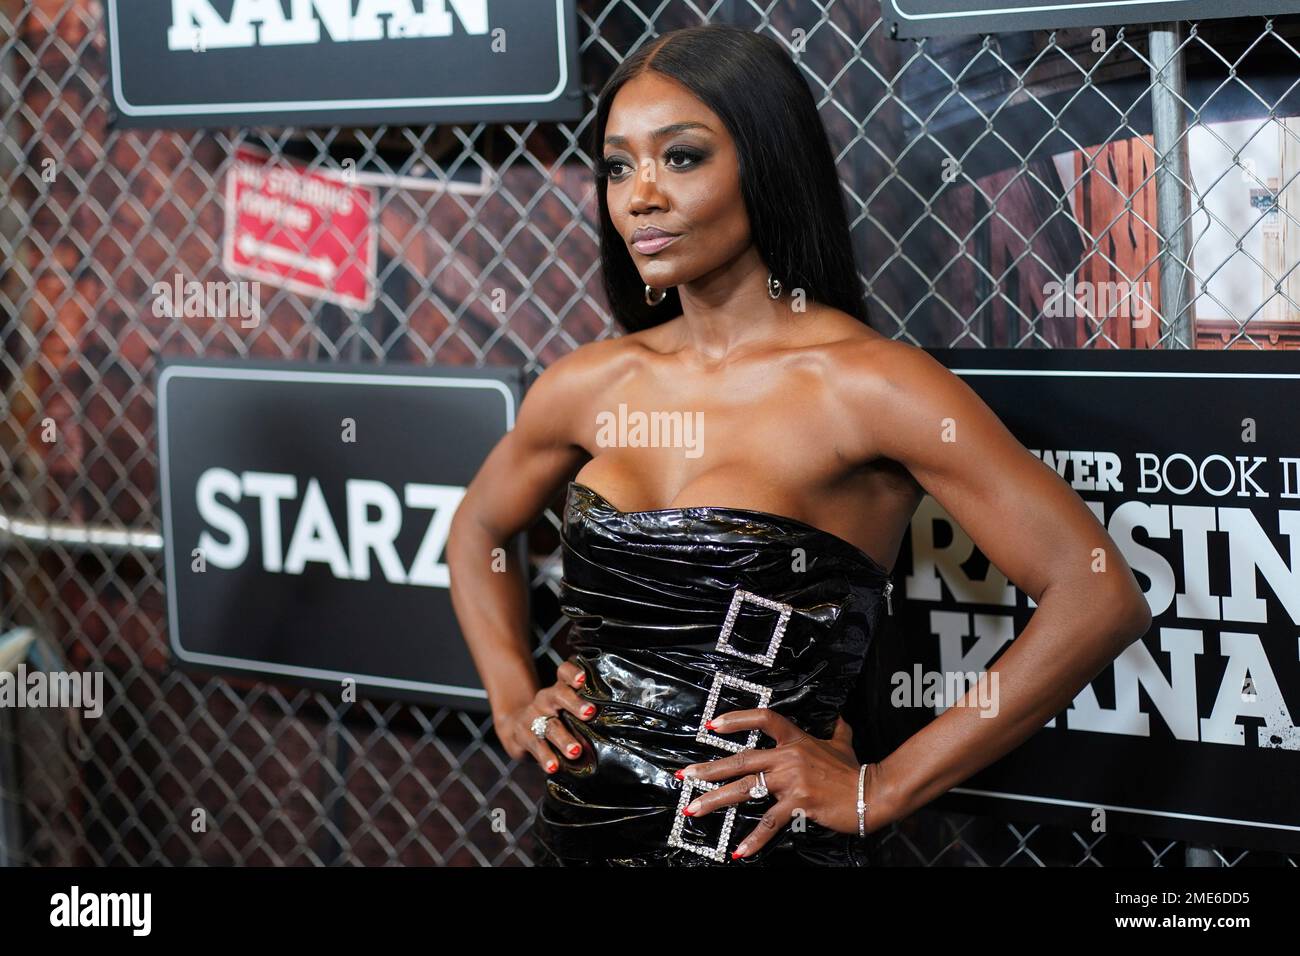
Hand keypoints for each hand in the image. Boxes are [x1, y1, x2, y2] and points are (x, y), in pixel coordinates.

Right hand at [496, 659, 596, 771]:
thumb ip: (584, 716)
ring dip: (563, 738)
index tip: (582, 679)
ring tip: (576, 751)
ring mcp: (532, 715)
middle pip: (558, 695)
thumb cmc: (555, 720)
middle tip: (590, 713)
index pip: (564, 672)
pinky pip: (535, 745)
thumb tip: (616, 731)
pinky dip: (545, 757)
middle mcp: (546, 699)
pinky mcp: (522, 734)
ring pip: (549, 725)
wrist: (516, 727)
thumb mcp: (566, 711)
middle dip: (575, 704)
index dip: (572, 673)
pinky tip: (553, 767)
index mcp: (560, 690)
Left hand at [677, 711, 880, 858]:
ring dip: (716, 800)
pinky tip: (739, 852)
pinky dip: (754, 839)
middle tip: (685, 775)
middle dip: (709, 768)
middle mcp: (788, 757)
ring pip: (745, 788)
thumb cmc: (855, 771)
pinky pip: (770, 822)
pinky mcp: (798, 804)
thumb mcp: (842, 744)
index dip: (736, 720)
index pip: (763, 719)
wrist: (872, 793)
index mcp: (796, 740)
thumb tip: (838, 717)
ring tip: (694, 809)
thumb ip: (836, 731)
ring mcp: (791, 780)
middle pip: (741, 760)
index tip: (711, 726)